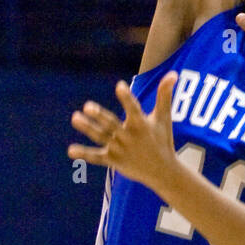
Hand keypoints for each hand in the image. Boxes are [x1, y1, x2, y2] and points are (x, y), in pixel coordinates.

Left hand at [67, 73, 178, 189]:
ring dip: (88, 128)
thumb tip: (173, 73)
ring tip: (75, 117)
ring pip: (101, 137)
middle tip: (87, 106)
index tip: (119, 86)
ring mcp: (120, 149)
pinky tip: (70, 150)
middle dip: (100, 116)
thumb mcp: (164, 118)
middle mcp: (129, 137)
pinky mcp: (113, 160)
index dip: (126, 97)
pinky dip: (84, 154)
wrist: (162, 171)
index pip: (133, 109)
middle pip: (112, 124)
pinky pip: (97, 157)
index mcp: (141, 125)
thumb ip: (164, 95)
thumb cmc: (162, 140)